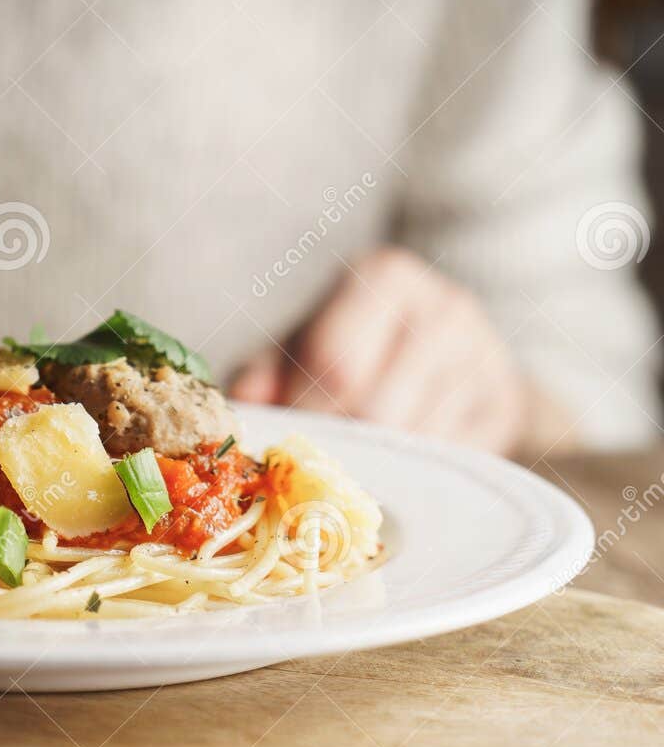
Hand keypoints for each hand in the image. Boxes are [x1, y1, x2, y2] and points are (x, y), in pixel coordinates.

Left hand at [230, 248, 532, 453]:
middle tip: (320, 461)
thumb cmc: (355, 349)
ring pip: (413, 440)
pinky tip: (402, 460)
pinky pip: (450, 459)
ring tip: (360, 458)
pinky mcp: (507, 405)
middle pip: (374, 407)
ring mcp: (486, 355)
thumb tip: (241, 403)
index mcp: (383, 275)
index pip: (336, 362)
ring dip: (378, 461)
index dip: (305, 411)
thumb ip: (264, 370)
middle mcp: (444, 306)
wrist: (446, 359)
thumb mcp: (302, 345)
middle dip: (339, 443)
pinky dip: (417, 471)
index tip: (288, 439)